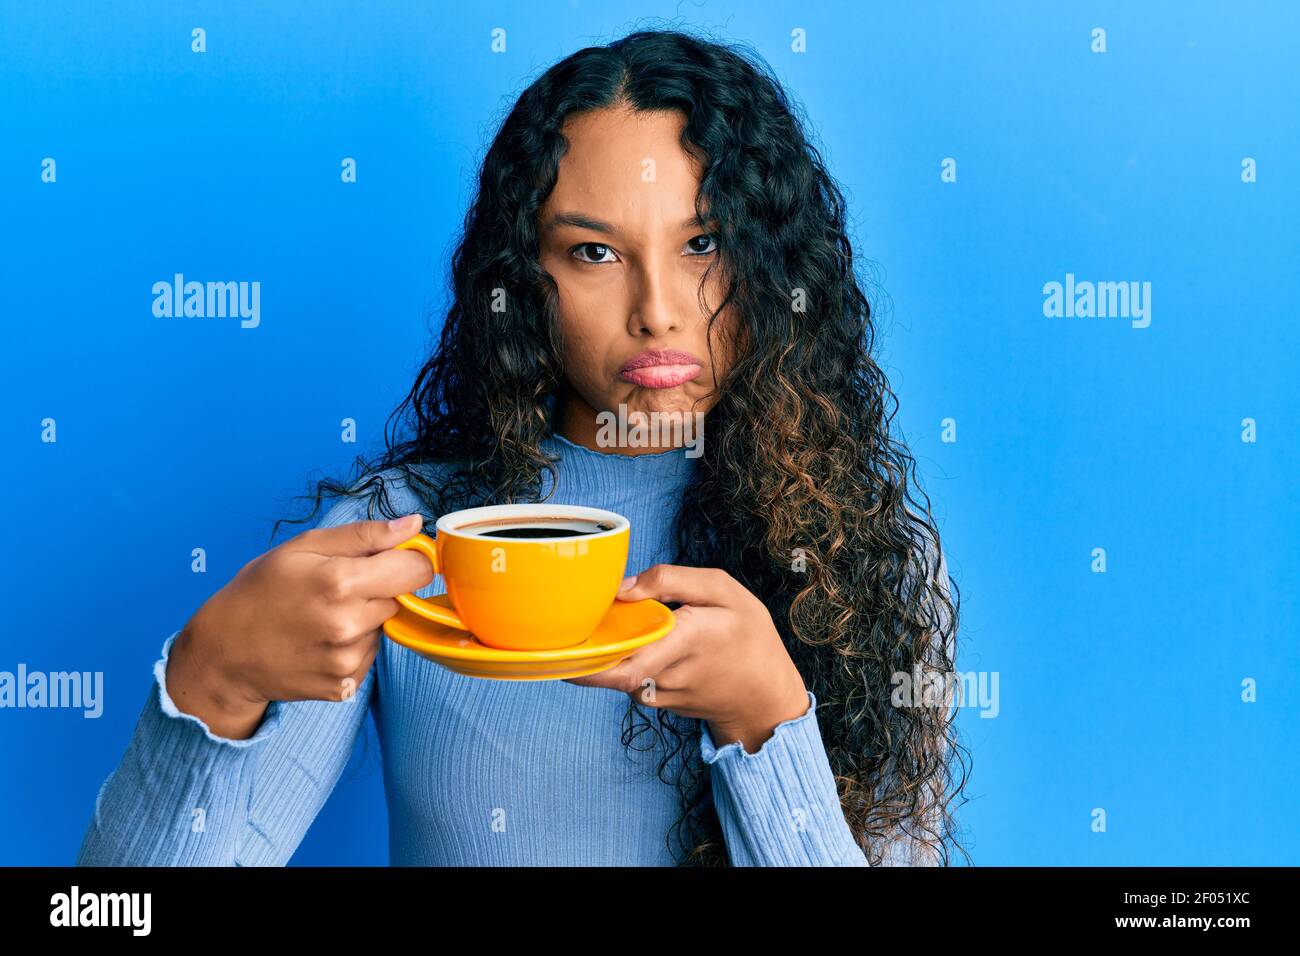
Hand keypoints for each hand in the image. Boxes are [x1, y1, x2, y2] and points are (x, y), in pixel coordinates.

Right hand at [168, 513, 435, 737]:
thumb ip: (365, 535)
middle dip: (379, 589)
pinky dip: (353, 646)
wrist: (223, 653)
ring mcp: (346, 661)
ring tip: (322, 616)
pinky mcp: (344, 686)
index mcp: (340, 582)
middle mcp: (348, 625)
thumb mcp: (304, 548)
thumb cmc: (260, 591)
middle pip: (401, 598)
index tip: (388, 560)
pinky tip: (320, 641)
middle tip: (336, 589)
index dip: (407, 561)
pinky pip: (370, 655)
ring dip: (365, 618)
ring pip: (385, 627)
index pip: (417, 570)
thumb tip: (414, 524)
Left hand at [564, 564, 809, 752]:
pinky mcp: (659, 703)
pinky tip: (640, 643)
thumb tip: (623, 587)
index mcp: (686, 638)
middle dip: (585, 654)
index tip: (564, 638)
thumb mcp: (724, 591)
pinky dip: (627, 660)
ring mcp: (662, 694)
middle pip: (610, 671)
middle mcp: (669, 673)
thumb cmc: (748, 636)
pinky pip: (631, 679)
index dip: (588, 656)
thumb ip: (672, 580)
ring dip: (610, 651)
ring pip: (619, 672)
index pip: (625, 662)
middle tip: (571, 632)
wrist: (766, 696)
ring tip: (617, 626)